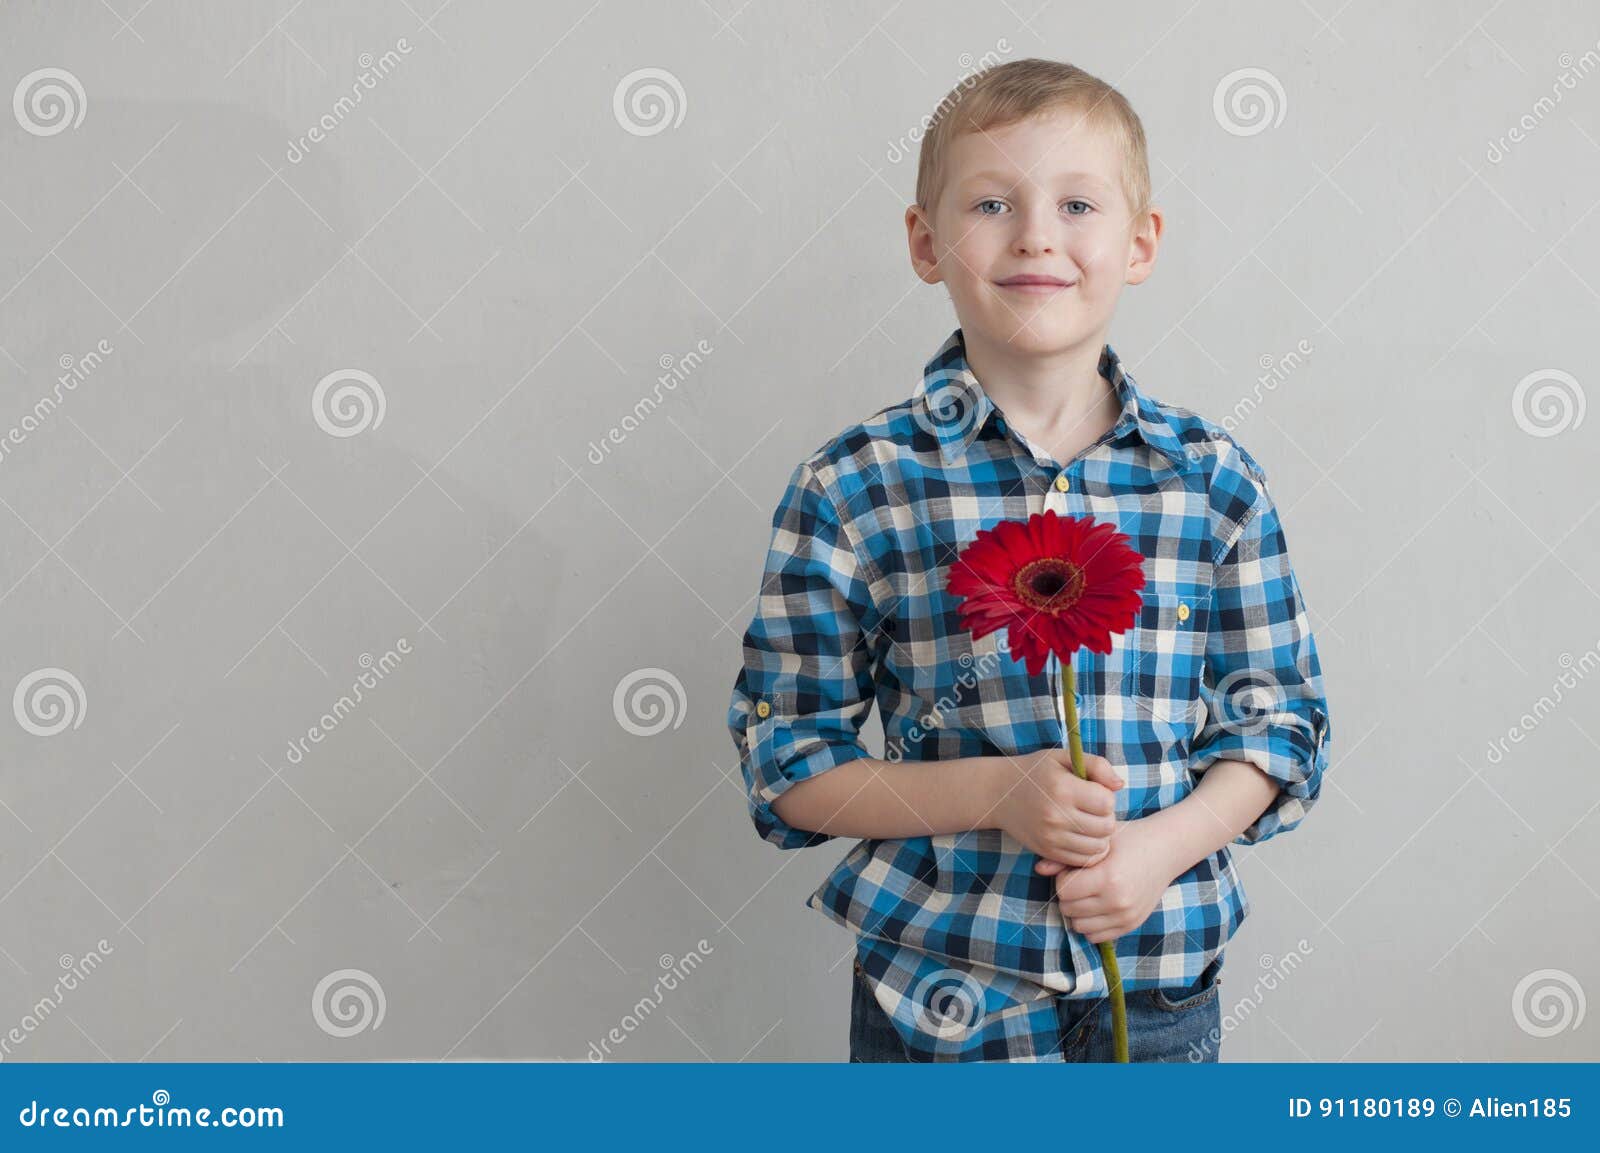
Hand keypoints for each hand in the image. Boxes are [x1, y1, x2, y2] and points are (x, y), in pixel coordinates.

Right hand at [993, 749, 1121, 867]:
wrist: (1000, 793)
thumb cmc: (1036, 772)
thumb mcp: (1064, 757)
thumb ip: (1097, 765)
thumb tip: (1119, 786)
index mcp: (1062, 788)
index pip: (1106, 802)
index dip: (1106, 796)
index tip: (1094, 791)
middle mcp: (1056, 815)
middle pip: (1106, 827)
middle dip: (1106, 816)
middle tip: (1093, 808)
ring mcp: (1051, 837)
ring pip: (1098, 847)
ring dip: (1100, 835)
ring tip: (1088, 821)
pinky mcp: (1048, 851)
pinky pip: (1083, 859)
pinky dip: (1088, 850)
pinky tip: (1080, 835)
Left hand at [1038, 819, 1173, 943]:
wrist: (1166, 849)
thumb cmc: (1129, 839)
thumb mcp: (1099, 841)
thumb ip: (1066, 857)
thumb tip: (1038, 869)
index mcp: (1108, 878)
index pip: (1064, 890)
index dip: (1064, 878)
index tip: (1075, 869)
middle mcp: (1117, 901)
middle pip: (1069, 909)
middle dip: (1069, 895)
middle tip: (1081, 880)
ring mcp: (1126, 916)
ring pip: (1079, 926)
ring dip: (1078, 911)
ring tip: (1089, 893)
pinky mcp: (1131, 925)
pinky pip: (1096, 936)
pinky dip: (1091, 924)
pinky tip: (1098, 905)